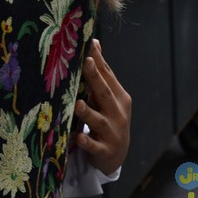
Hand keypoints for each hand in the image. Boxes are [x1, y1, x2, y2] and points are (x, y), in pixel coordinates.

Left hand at [74, 39, 130, 175]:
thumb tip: (94, 41)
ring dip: (89, 113)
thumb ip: (101, 73)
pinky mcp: (105, 151)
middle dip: (96, 78)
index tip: (89, 45)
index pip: (108, 76)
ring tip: (79, 104)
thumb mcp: (107, 97)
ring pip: (99, 121)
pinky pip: (94, 145)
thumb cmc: (107, 118)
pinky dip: (87, 141)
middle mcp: (117, 113)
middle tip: (87, 62)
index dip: (99, 61)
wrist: (115, 155)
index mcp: (119, 98)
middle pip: (105, 94)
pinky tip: (78, 136)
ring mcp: (112, 133)